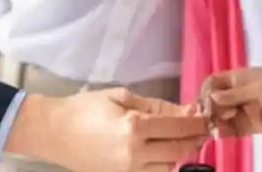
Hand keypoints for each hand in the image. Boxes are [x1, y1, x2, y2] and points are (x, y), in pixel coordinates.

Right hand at [5, 88, 208, 171]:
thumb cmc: (84, 109)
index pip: (178, 127)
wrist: (53, 132)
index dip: (197, 123)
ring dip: (180, 153)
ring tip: (184, 138)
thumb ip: (155, 105)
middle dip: (194, 139)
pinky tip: (163, 150)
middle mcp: (134, 152)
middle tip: (203, 128)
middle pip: (178, 150)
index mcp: (134, 126)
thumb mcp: (121, 96)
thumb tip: (185, 110)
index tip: (208, 117)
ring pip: (169, 166)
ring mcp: (128, 169)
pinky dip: (164, 163)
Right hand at [200, 68, 261, 138]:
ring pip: (223, 115)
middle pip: (216, 99)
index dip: (206, 90)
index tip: (203, 102)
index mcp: (243, 77)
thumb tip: (210, 96)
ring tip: (213, 128)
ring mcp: (248, 110)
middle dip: (208, 108)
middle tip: (208, 118)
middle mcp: (242, 92)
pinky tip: (220, 135)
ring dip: (215, 121)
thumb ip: (236, 94)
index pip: (216, 81)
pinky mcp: (254, 126)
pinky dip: (224, 132)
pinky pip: (234, 129)